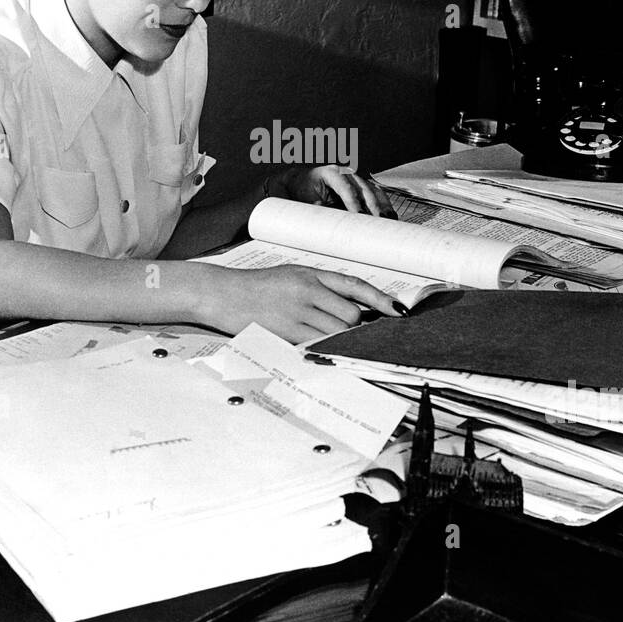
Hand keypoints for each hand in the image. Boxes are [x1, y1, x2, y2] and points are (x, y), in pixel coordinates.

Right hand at [201, 264, 405, 343]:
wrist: (222, 294)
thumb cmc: (256, 288)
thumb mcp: (290, 277)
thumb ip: (319, 290)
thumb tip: (350, 310)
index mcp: (310, 274)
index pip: (355, 285)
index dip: (381, 299)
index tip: (399, 311)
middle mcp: (307, 289)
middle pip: (351, 314)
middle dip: (353, 327)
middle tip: (345, 332)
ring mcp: (298, 310)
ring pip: (338, 331)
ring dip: (338, 339)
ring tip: (323, 337)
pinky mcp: (287, 330)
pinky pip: (318, 343)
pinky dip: (323, 347)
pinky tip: (315, 345)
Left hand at [275, 165, 395, 217]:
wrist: (299, 181)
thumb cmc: (301, 191)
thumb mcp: (304, 199)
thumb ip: (316, 210)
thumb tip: (327, 223)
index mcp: (330, 173)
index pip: (345, 187)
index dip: (353, 201)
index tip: (358, 215)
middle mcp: (345, 173)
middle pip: (362, 187)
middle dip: (371, 204)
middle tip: (378, 220)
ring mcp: (354, 179)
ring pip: (372, 190)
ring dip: (381, 204)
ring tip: (389, 219)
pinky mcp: (359, 186)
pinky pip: (374, 193)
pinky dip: (382, 204)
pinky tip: (390, 215)